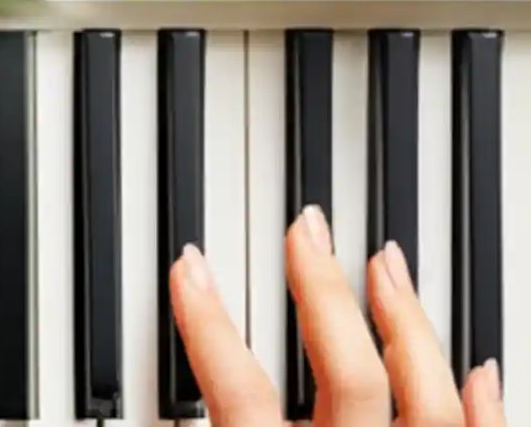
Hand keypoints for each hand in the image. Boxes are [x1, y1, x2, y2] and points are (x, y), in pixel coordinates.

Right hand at [170, 205, 503, 425]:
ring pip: (428, 402)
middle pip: (349, 377)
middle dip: (324, 292)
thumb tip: (152, 424)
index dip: (210, 325)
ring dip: (409, 324)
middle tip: (306, 229)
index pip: (237, 392)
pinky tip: (480, 370)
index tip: (191, 266)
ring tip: (388, 264)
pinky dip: (483, 409)